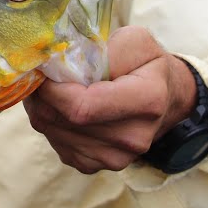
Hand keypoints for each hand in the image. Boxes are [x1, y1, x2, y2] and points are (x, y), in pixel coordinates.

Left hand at [23, 26, 196, 172]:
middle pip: (64, 120)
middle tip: (43, 73)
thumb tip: (66, 62)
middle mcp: (133, 137)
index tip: (44, 67)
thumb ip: (105, 48)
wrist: (166, 101)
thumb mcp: (136, 41)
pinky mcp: (94, 166)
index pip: (83, 106)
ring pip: (52, 132)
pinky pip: (55, 143)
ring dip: (42, 107)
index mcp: (148, 100)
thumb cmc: (148, 65)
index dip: (53, 88)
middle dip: (43, 94)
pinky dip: (49, 123)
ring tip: (52, 87)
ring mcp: (114, 158)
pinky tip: (60, 107)